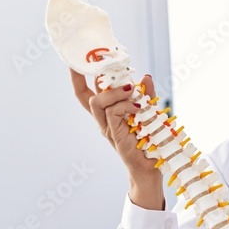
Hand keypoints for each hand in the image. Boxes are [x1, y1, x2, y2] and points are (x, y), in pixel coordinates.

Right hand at [70, 68, 162, 183]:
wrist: (151, 169)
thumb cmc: (149, 142)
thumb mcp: (149, 113)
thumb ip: (147, 95)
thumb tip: (146, 76)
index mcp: (107, 113)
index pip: (87, 92)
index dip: (80, 76)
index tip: (78, 59)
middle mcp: (103, 120)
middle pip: (84, 95)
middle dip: (86, 76)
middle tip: (100, 63)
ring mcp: (107, 128)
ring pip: (97, 101)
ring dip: (115, 91)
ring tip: (132, 91)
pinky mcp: (114, 135)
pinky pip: (112, 112)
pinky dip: (125, 104)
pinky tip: (138, 107)